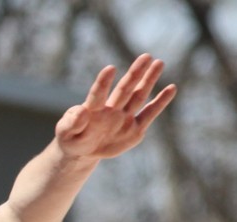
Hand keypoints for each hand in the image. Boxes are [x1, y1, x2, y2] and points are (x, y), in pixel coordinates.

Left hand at [55, 54, 175, 160]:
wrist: (82, 150)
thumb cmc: (71, 137)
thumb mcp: (65, 133)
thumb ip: (71, 123)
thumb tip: (81, 111)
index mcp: (92, 110)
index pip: (98, 94)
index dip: (103, 83)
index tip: (110, 69)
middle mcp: (110, 110)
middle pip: (124, 89)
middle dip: (135, 74)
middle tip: (146, 56)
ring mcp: (123, 119)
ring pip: (138, 96)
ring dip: (149, 80)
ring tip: (159, 62)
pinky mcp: (134, 130)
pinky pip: (149, 114)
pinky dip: (160, 102)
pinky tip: (171, 88)